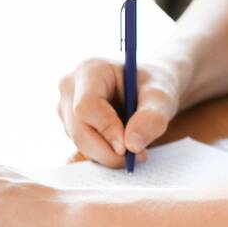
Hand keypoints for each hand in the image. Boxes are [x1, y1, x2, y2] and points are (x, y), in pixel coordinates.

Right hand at [57, 56, 184, 166]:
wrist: (148, 88)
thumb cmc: (154, 86)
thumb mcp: (162, 97)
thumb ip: (152, 117)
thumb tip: (132, 144)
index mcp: (90, 70)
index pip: (87, 106)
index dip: (107, 130)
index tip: (130, 147)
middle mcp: (71, 87)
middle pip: (80, 130)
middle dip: (109, 151)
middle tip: (139, 156)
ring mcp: (66, 107)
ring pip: (81, 143)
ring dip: (109, 154)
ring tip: (137, 146)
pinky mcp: (69, 124)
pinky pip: (83, 148)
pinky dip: (105, 153)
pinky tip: (124, 144)